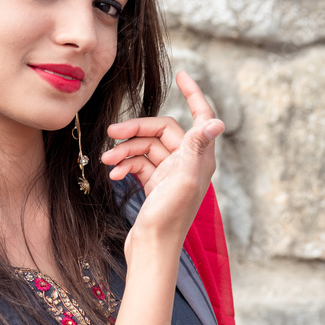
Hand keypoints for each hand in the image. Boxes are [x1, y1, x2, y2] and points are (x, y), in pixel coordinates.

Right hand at [101, 70, 223, 253]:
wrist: (152, 250)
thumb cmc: (169, 218)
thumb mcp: (183, 179)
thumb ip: (195, 147)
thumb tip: (217, 121)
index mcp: (200, 158)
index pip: (201, 116)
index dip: (193, 94)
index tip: (182, 74)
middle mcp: (188, 162)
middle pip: (161, 131)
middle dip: (136, 130)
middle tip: (111, 133)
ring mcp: (171, 173)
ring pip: (146, 147)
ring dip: (125, 151)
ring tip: (107, 161)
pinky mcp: (155, 184)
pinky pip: (139, 164)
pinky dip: (126, 166)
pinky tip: (115, 175)